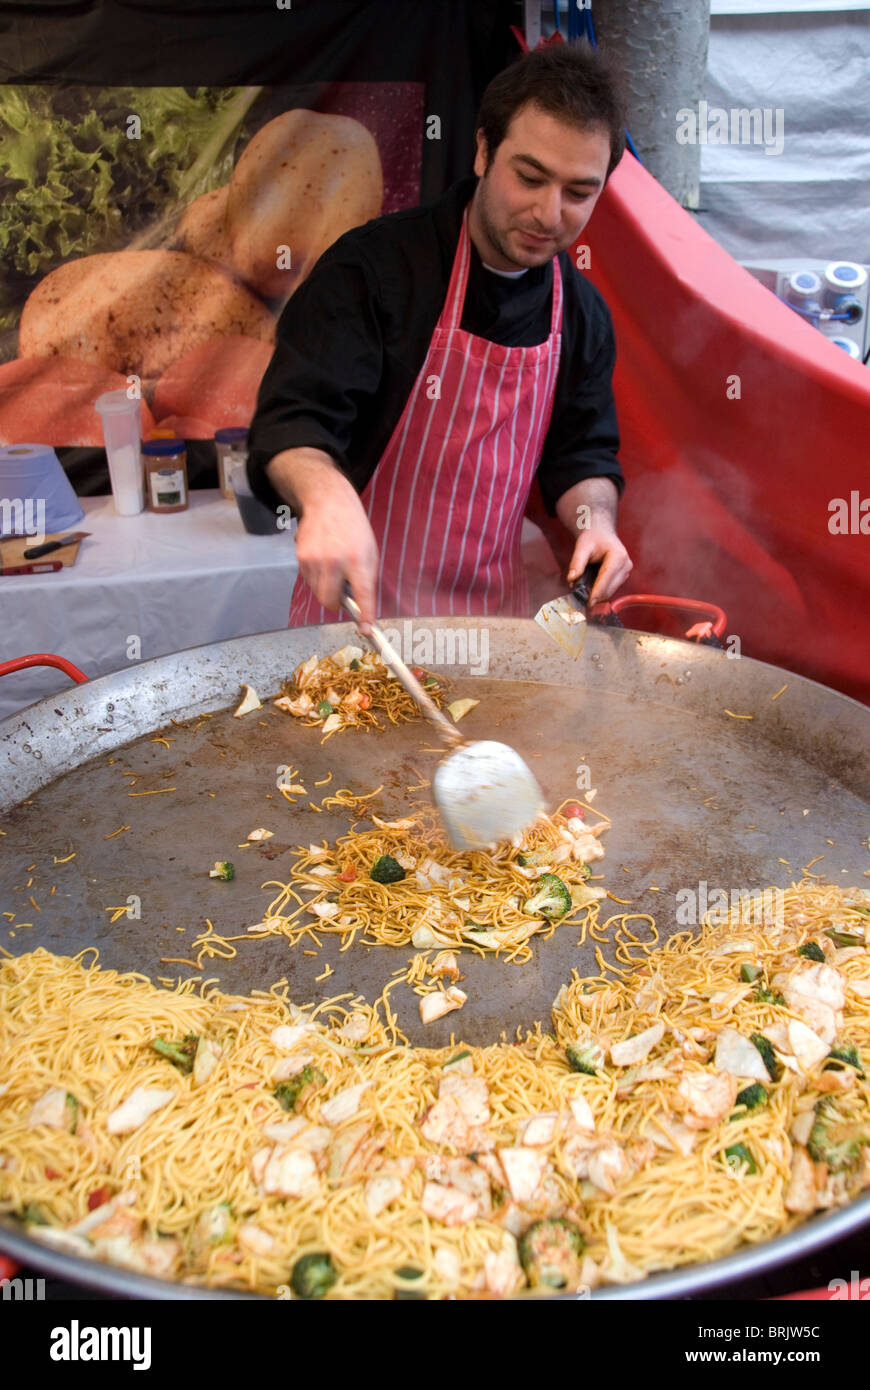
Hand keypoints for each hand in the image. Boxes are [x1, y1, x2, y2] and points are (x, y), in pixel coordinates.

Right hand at [270, 450, 378, 628]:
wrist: (328, 501)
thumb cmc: (353, 528)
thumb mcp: (369, 551)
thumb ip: (365, 579)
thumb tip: (360, 606)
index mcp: (357, 559)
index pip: (362, 594)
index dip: (365, 614)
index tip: (366, 629)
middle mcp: (335, 561)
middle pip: (330, 601)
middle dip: (336, 604)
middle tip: (344, 592)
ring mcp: (314, 560)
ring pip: (318, 592)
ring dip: (326, 588)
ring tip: (334, 566)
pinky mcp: (301, 558)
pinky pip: (309, 580)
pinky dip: (317, 577)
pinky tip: (323, 559)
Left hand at [566, 520, 631, 604]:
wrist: (601, 533)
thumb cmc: (593, 538)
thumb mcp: (582, 547)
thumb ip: (577, 563)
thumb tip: (571, 579)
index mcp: (618, 556)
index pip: (606, 578)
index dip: (597, 592)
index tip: (589, 603)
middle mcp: (626, 565)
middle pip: (610, 588)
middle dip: (596, 595)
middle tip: (580, 600)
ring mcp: (626, 572)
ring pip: (611, 591)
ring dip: (598, 594)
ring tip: (584, 592)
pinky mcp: (623, 577)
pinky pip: (611, 589)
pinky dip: (601, 592)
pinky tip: (591, 588)